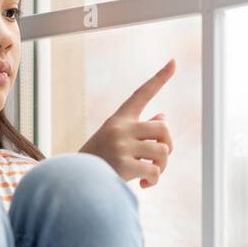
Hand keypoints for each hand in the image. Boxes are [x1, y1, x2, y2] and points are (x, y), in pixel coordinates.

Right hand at [79, 58, 175, 188]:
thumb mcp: (115, 140)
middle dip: (168, 146)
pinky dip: (154, 180)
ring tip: (149, 175)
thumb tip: (163, 118)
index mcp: (119, 119)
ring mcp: (121, 146)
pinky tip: (143, 184)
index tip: (174, 61)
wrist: (73, 182)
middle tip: (160, 160)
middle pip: (163, 128)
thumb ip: (140, 130)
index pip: (142, 94)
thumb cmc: (99, 161)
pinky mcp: (123, 165)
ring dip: (161, 166)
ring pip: (162, 151)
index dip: (160, 78)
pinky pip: (154, 171)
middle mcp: (120, 128)